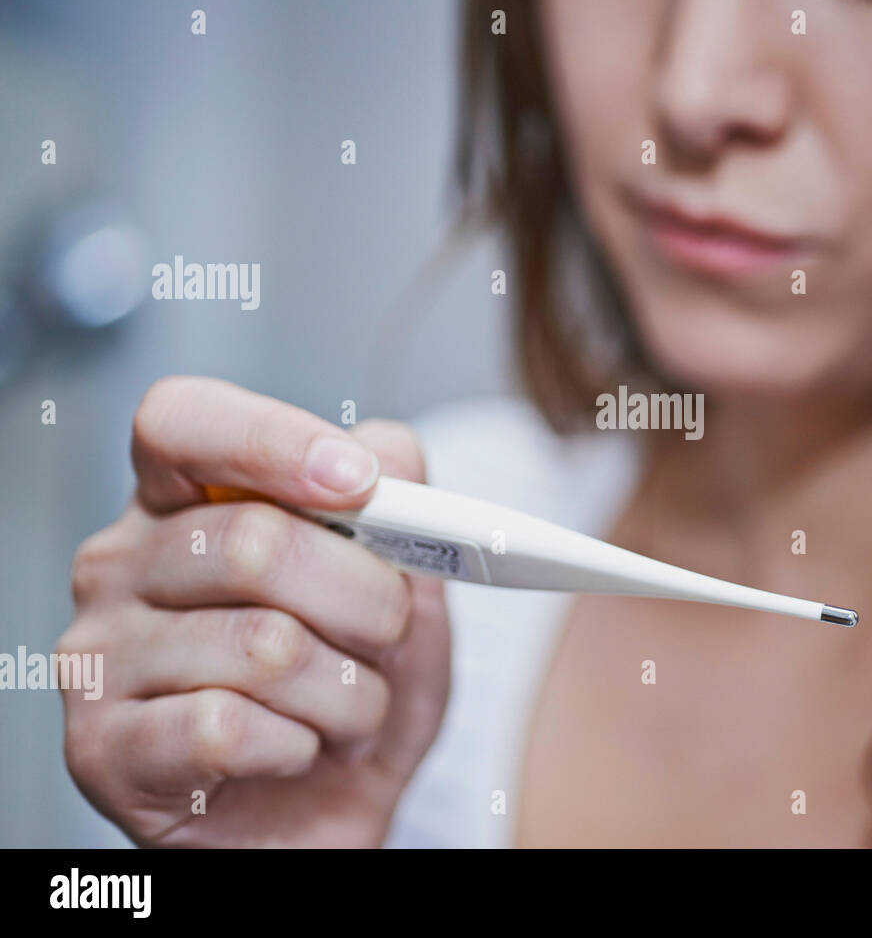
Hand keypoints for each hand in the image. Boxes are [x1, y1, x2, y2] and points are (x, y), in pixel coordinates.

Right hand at [58, 376, 450, 846]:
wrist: (327, 817)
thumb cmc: (354, 689)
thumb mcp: (407, 591)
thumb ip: (401, 510)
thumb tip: (390, 454)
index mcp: (184, 500)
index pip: (180, 420)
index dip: (270, 440)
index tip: (359, 482)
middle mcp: (121, 563)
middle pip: (254, 541)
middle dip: (366, 601)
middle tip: (385, 641)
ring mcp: (100, 656)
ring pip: (262, 644)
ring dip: (348, 692)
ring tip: (345, 712)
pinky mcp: (101, 749)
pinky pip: (225, 728)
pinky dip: (298, 747)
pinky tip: (294, 752)